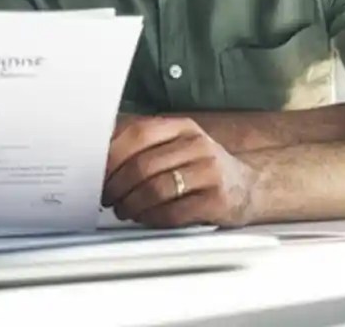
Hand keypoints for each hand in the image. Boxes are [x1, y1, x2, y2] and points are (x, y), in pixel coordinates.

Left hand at [103, 115, 257, 227]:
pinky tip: (145, 218)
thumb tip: (100, 157)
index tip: (96, 171)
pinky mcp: (217, 200)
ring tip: (123, 209)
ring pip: (155, 189)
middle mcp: (197, 145)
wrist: (248, 187)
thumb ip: (144, 147)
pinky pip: (173, 212)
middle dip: (116, 185)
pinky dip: (151, 218)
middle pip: (142, 164)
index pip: (138, 133)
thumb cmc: (201, 167)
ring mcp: (209, 171)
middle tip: (106, 196)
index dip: (111, 155)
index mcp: (182, 126)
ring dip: (131, 204)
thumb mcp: (177, 146)